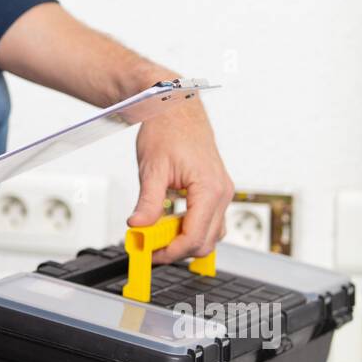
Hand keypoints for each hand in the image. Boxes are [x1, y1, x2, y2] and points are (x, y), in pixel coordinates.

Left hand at [127, 100, 234, 264]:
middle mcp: (222, 192)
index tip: (149, 254)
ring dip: (186, 240)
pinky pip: (211, 220)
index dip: (171, 251)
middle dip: (178, 249)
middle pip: (206, 241)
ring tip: (157, 235)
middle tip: (149, 246)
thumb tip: (138, 226)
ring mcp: (223, 192)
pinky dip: (192, 228)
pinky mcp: (217, 190)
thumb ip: (148, 202)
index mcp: (209, 188)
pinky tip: (170, 223)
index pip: (194, 236)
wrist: (176, 107)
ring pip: (211, 234)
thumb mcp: (152, 169)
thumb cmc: (168, 129)